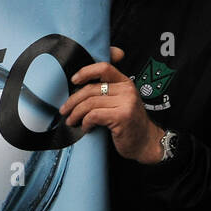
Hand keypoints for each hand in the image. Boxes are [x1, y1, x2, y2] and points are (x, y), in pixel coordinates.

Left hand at [60, 46, 165, 163]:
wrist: (146, 142)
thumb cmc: (128, 124)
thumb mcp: (120, 102)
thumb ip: (106, 93)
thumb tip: (77, 89)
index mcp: (125, 82)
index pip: (103, 68)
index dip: (86, 71)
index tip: (74, 80)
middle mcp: (127, 89)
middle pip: (91, 89)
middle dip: (73, 100)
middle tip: (65, 110)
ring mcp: (127, 102)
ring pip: (90, 103)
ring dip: (76, 113)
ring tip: (71, 121)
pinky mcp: (122, 116)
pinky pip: (94, 115)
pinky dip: (85, 122)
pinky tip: (85, 128)